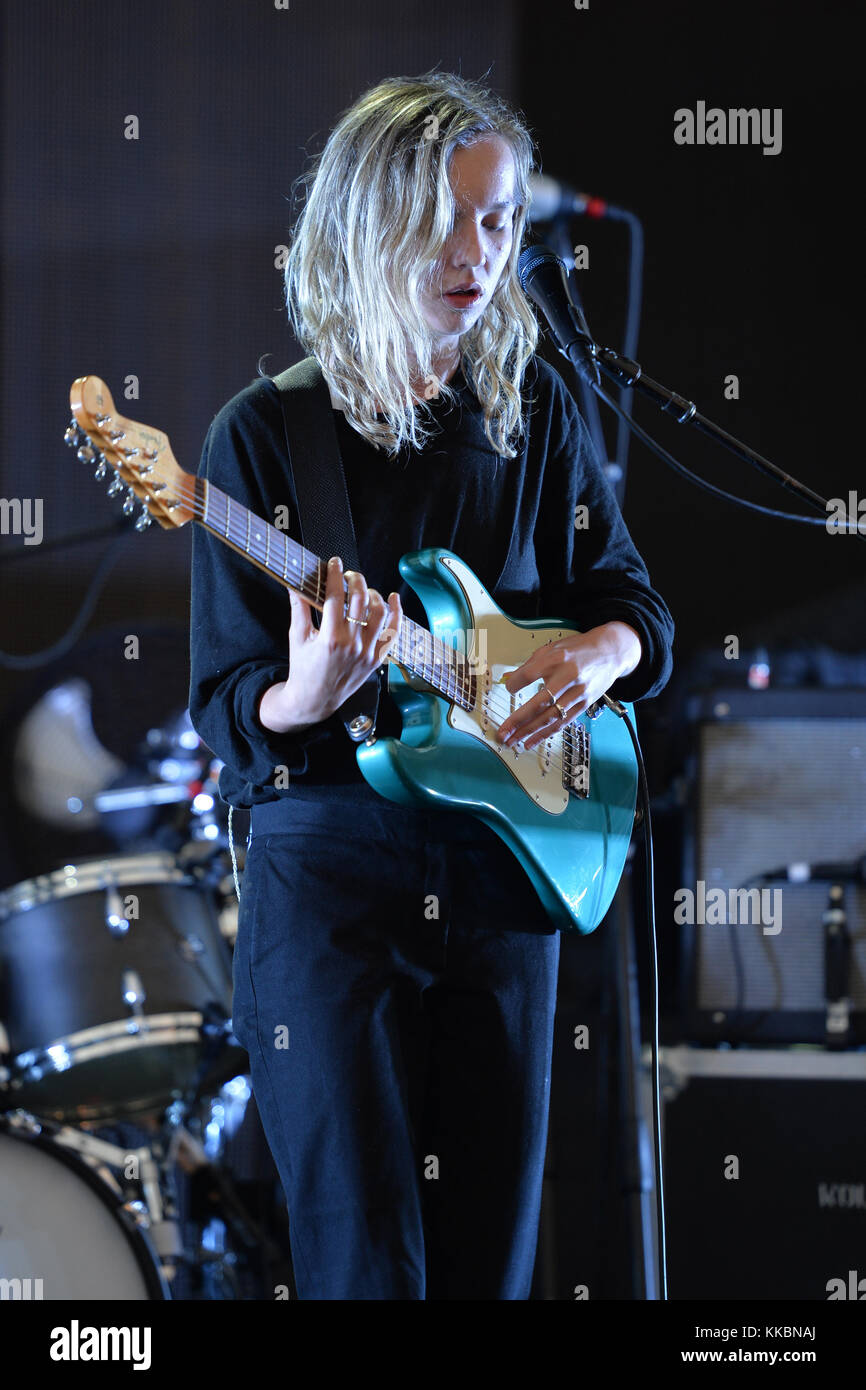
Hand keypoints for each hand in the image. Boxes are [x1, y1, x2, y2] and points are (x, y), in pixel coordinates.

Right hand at [260, 557, 401, 732]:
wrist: (315, 699)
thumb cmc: (303, 668)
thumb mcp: (297, 637)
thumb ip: (299, 609)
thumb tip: (295, 584)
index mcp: (329, 638)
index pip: (335, 597)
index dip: (335, 575)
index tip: (334, 563)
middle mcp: (351, 644)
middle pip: (360, 600)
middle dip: (355, 580)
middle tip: (348, 575)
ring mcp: (367, 652)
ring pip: (379, 612)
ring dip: (373, 594)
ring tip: (363, 589)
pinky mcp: (376, 659)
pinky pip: (392, 632)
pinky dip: (396, 613)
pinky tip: (393, 598)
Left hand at [496, 622, 640, 750]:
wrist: (610, 651)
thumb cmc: (578, 649)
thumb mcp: (552, 649)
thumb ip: (530, 665)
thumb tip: (509, 679)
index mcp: (556, 659)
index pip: (528, 675)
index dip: (514, 684)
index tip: (508, 688)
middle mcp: (567, 676)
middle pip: (539, 703)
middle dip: (518, 720)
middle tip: (503, 732)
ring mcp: (577, 692)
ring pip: (551, 717)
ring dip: (530, 732)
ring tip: (514, 741)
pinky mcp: (584, 703)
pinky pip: (563, 721)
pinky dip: (546, 733)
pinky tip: (533, 740)